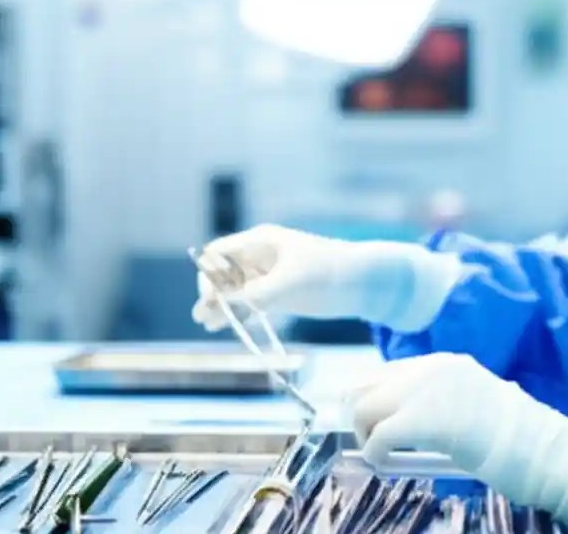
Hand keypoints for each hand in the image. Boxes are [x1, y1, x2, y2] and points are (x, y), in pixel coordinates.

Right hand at [190, 224, 465, 332]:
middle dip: (212, 292)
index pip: (220, 253)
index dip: (209, 273)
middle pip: (223, 273)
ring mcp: (268, 276)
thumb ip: (260, 292)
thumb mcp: (294, 280)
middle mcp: (261, 256)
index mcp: (262, 241)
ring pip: (233, 290)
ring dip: (220, 305)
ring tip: (206, 323)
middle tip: (205, 316)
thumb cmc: (330, 271)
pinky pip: (248, 302)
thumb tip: (225, 304)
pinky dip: (236, 313)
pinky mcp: (277, 294)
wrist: (362, 283)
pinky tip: (223, 325)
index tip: (212, 297)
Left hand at [351, 353, 567, 531]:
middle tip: (378, 446)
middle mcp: (432, 368)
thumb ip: (444, 404)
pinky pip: (378, 437)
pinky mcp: (423, 420)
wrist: (545, 449)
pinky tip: (389, 466)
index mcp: (446, 363)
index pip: (387, 373)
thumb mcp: (476, 405)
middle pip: (366, 386)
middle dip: (363, 417)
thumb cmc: (521, 439)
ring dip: (366, 435)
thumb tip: (408, 426)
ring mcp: (426, 391)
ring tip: (385, 457)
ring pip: (364, 408)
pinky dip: (376, 454)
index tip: (380, 429)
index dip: (377, 402)